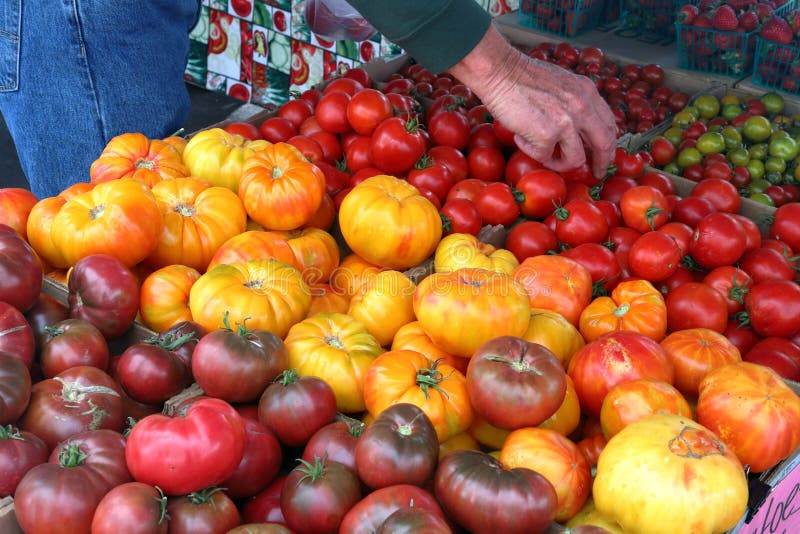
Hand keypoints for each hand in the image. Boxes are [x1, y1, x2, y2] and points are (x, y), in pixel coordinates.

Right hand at [448, 26, 616, 177]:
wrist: (500, 71)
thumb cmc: (521, 77)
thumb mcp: (560, 84)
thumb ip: (573, 102)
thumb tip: (575, 128)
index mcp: (587, 91)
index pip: (609, 124)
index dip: (608, 144)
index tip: (602, 155)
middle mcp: (583, 106)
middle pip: (604, 145)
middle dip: (601, 163)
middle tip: (595, 174)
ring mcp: (567, 121)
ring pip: (576, 159)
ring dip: (560, 163)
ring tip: (544, 155)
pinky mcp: (547, 134)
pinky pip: (545, 157)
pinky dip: (531, 151)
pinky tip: (520, 137)